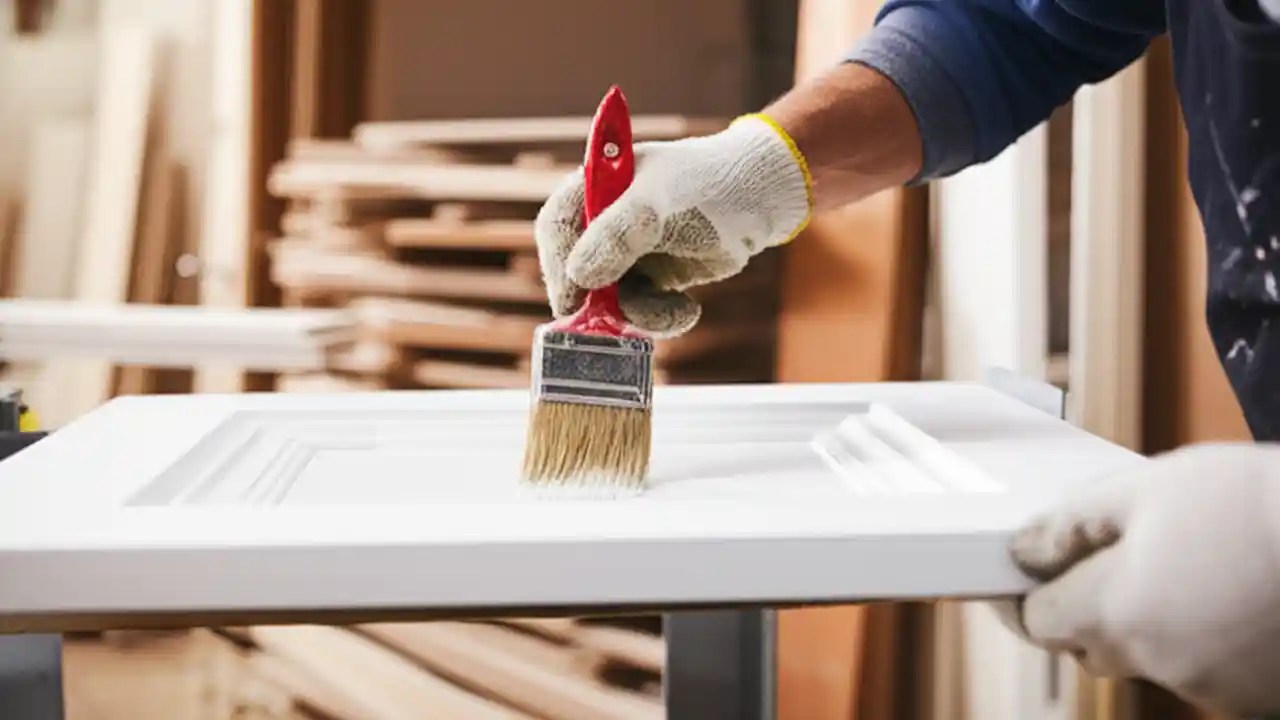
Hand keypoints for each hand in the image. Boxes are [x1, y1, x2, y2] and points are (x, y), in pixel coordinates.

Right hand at [534, 115, 811, 336]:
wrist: (761, 197)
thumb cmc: (709, 184)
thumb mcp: (661, 204)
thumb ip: (618, 236)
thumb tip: (579, 276)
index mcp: (596, 187)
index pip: (557, 226)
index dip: (558, 264)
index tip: (571, 298)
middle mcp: (604, 223)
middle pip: (575, 271)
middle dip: (598, 301)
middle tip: (613, 325)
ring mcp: (627, 254)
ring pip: (609, 300)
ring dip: (638, 316)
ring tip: (676, 310)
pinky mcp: (653, 280)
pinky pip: (641, 311)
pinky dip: (661, 318)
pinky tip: (688, 309)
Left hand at [1007, 443, 1279, 716]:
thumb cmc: (1257, 502)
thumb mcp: (1147, 487)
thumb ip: (1071, 524)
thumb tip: (1024, 551)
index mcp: (1121, 612)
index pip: (1038, 622)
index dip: (1020, 597)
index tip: (1016, 579)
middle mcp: (1163, 663)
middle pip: (1091, 644)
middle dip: (1084, 606)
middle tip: (1101, 558)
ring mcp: (1217, 688)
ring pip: (1152, 656)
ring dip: (1150, 621)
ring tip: (1190, 562)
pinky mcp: (1260, 699)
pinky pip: (1208, 671)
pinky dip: (1205, 639)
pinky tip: (1231, 593)